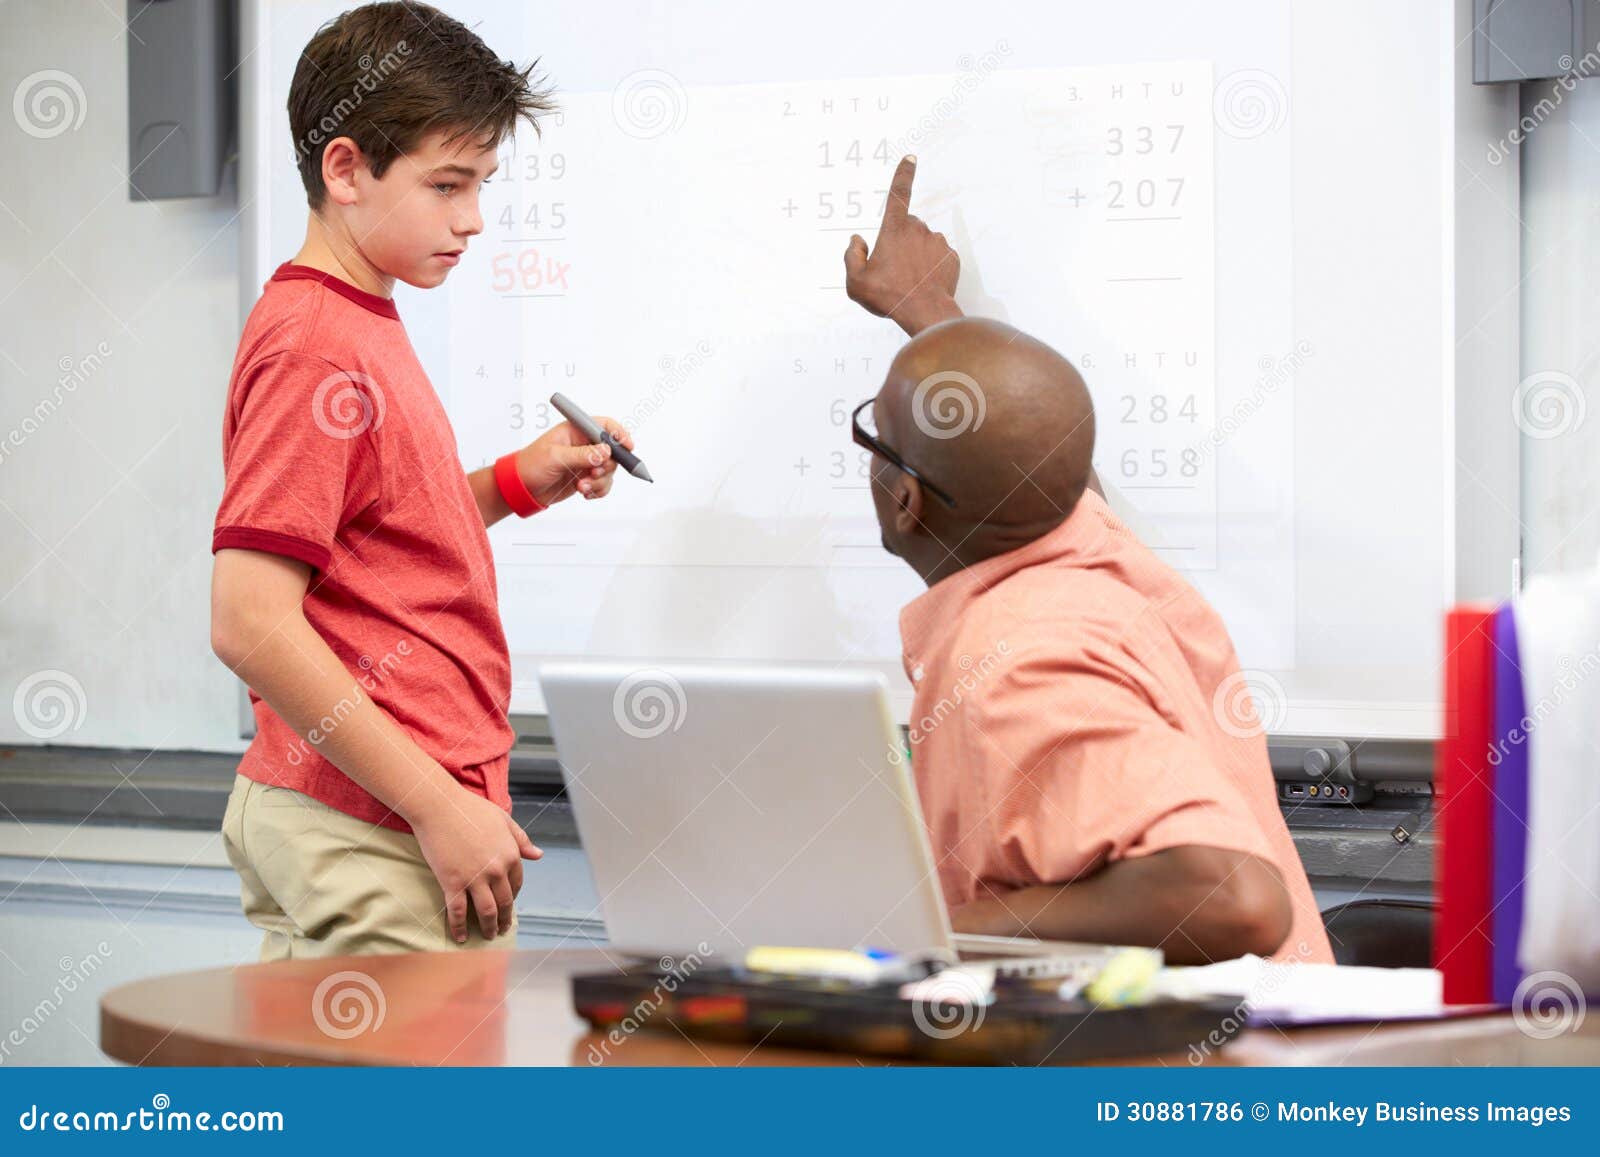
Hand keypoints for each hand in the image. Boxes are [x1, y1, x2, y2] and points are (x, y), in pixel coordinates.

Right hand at [410, 785, 543, 942]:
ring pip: (486, 912)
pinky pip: (458, 912)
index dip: (513, 896)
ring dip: (489, 927)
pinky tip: (460, 937)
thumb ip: (521, 840)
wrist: (440, 807)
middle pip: (505, 902)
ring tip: (489, 936)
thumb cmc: (470, 809)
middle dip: (505, 919)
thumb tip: (538, 854)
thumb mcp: (503, 820)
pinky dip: (459, 928)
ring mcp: (475, 878)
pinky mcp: (453, 883)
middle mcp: (496, 870)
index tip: (509, 904)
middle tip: (503, 929)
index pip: (517, 883)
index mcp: (510, 854)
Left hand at [515, 417, 634, 505]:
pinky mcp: (585, 477)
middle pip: (612, 451)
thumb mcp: (556, 457)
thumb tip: (605, 452)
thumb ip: (582, 455)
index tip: (628, 447)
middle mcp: (583, 444)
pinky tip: (584, 492)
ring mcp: (586, 462)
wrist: (521, 488)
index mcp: (575, 430)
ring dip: (600, 482)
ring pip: (608, 471)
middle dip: (607, 466)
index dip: (619, 434)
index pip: (604, 425)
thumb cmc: (530, 465)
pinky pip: (603, 484)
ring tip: (582, 487)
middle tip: (593, 475)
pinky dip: (598, 490)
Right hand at [844, 155, 962, 335]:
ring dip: (916, 255)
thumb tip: (857, 242)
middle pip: (907, 227)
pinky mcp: (951, 257)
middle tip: (892, 269)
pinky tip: (923, 283)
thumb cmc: (889, 297)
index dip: (903, 174)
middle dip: (900, 241)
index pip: (898, 194)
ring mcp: (937, 242)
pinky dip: (930, 266)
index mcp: (894, 230)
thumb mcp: (856, 282)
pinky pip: (938, 257)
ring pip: (923, 242)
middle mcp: (918, 229)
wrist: (925, 314)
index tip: (910, 158)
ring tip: (908, 280)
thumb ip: (852, 257)